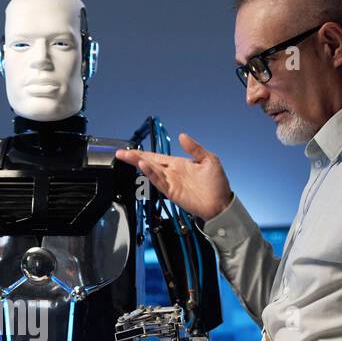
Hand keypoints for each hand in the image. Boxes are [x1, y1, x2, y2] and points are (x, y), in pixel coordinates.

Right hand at [115, 132, 233, 221]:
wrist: (221, 204)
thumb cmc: (217, 184)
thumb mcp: (209, 159)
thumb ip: (194, 148)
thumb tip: (182, 136)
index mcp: (179, 164)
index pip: (157, 156)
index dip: (144, 153)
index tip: (131, 149)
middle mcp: (172, 173)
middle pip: (149, 162)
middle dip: (135, 157)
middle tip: (120, 152)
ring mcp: (170, 183)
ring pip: (151, 171)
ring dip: (139, 163)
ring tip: (128, 156)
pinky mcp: (172, 192)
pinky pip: (159, 181)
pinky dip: (151, 174)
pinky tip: (143, 166)